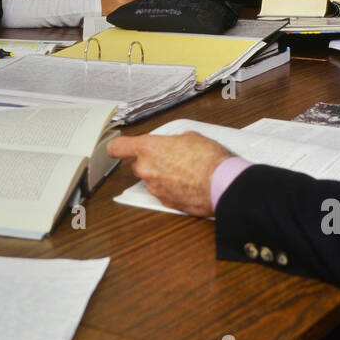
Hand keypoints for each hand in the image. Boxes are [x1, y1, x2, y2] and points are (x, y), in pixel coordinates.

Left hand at [107, 131, 234, 216]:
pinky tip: (188, 183)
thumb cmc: (208, 158)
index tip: (117, 147)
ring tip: (185, 171)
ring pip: (152, 179)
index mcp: (148, 148)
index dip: (116, 147)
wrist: (222, 184)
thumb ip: (172, 141)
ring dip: (163, 176)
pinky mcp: (165, 202)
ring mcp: (154, 188)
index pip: (117, 147)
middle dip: (151, 161)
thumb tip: (174, 144)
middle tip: (172, 157)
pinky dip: (172, 188)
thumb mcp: (190, 136)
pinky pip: (163, 192)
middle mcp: (146, 169)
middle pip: (138, 164)